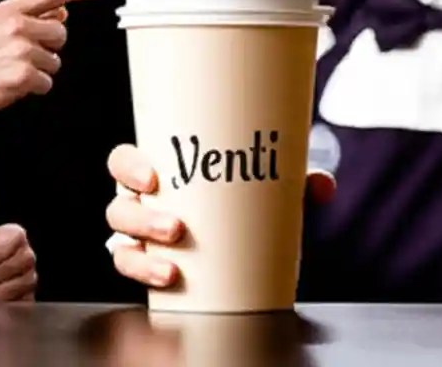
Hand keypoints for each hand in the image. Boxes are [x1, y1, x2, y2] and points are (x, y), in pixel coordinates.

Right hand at [0, 0, 107, 116]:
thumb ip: (31, 16)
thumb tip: (62, 11)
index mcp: (11, 10)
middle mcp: (17, 25)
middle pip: (61, 33)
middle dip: (49, 47)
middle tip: (23, 55)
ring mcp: (21, 49)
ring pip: (55, 61)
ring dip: (39, 70)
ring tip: (12, 70)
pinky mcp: (23, 74)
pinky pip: (46, 83)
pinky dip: (34, 88)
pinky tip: (13, 83)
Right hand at [105, 144, 336, 287]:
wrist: (246, 238)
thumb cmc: (242, 199)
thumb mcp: (268, 186)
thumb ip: (296, 182)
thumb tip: (322, 186)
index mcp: (159, 172)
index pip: (124, 161)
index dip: (128, 167)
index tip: (153, 177)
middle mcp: (142, 201)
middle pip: (119, 205)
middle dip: (140, 219)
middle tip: (175, 228)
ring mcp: (142, 236)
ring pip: (120, 241)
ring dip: (141, 255)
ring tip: (172, 267)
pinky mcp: (150, 263)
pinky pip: (132, 269)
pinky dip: (144, 275)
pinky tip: (168, 279)